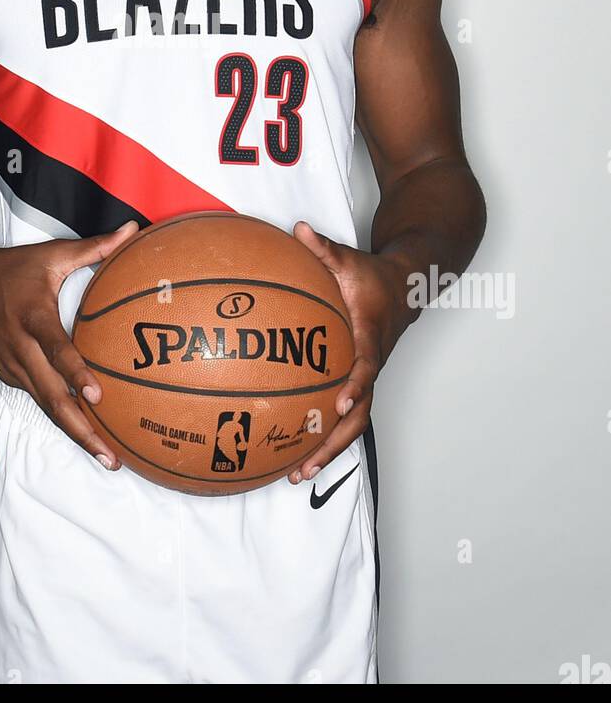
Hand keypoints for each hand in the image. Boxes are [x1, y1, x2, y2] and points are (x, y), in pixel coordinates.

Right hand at [0, 220, 139, 470]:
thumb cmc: (13, 270)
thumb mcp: (53, 254)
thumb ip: (95, 248)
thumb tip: (132, 231)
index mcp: (33, 317)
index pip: (57, 350)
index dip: (76, 374)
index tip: (98, 397)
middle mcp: (20, 348)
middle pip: (52, 397)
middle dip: (82, 429)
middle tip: (111, 455)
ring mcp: (13, 366)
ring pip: (46, 406)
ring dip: (75, 433)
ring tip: (106, 456)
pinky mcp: (9, 376)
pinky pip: (39, 401)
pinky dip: (61, 419)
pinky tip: (86, 435)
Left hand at [287, 221, 412, 484]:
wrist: (407, 288)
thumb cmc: (375, 276)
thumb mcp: (350, 258)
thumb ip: (324, 247)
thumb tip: (298, 228)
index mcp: (370, 337)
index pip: (365, 366)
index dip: (354, 385)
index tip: (336, 404)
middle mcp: (371, 365)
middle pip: (359, 414)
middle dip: (334, 443)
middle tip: (305, 465)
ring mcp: (368, 378)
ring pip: (353, 424)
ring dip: (328, 450)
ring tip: (296, 474)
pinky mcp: (360, 383)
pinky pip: (344, 416)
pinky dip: (325, 437)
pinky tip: (295, 451)